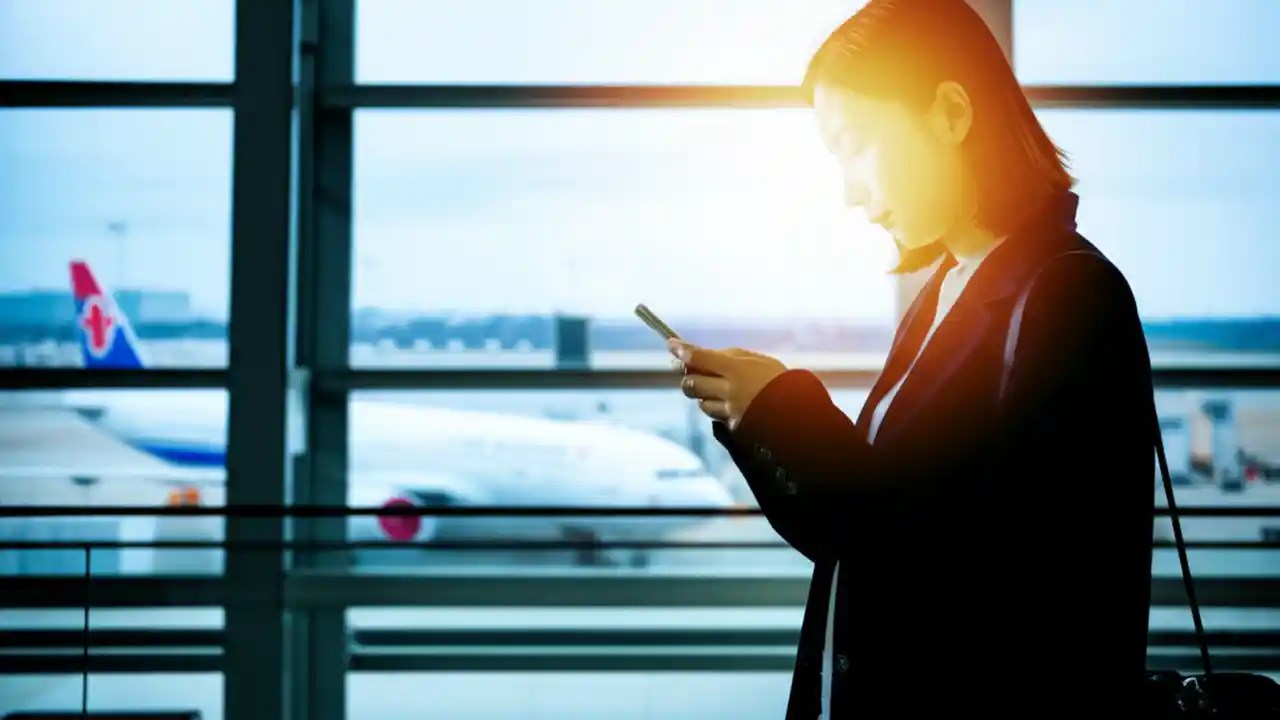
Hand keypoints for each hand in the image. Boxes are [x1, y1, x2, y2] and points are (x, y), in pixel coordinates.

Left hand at [668, 338, 787, 431]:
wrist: (801, 413)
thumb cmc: (780, 381)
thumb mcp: (757, 361)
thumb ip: (729, 357)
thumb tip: (702, 356)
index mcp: (735, 370)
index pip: (698, 358)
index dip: (681, 351)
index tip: (671, 344)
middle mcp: (729, 391)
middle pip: (691, 383)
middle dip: (685, 374)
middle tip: (682, 365)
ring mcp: (730, 411)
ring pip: (701, 402)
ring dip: (701, 393)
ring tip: (714, 385)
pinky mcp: (733, 427)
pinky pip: (715, 415)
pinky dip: (716, 407)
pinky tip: (727, 401)